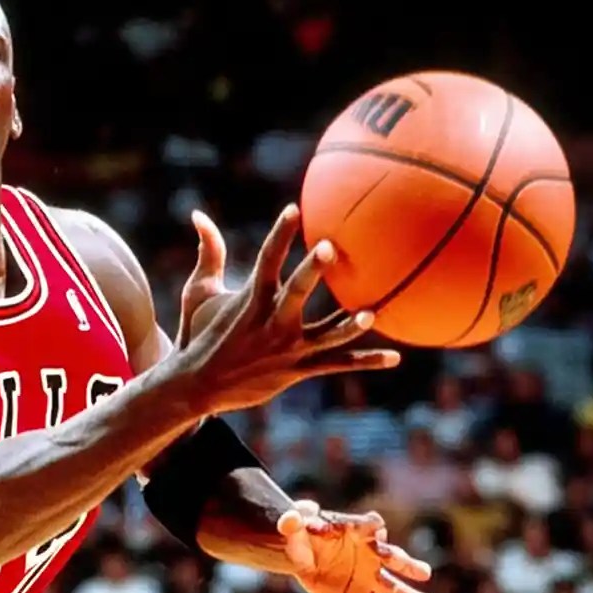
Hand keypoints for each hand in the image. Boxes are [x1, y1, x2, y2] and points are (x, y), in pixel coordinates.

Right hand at [176, 204, 399, 413]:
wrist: (198, 383)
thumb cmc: (200, 332)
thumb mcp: (199, 292)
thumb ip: (209, 251)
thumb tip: (197, 214)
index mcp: (251, 299)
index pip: (266, 259)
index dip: (279, 233)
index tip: (294, 209)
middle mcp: (271, 322)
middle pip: (295, 292)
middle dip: (311, 271)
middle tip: (329, 248)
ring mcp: (287, 349)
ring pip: (323, 335)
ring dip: (347, 326)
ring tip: (371, 314)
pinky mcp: (297, 370)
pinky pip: (336, 364)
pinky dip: (365, 361)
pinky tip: (394, 358)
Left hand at [279, 501, 434, 592]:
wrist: (300, 556)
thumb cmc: (300, 534)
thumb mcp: (292, 525)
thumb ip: (292, 520)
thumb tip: (290, 519)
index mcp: (356, 531)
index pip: (373, 525)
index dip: (373, 526)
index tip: (376, 527)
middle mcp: (369, 554)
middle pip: (394, 557)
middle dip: (408, 564)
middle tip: (424, 572)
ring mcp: (366, 577)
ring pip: (391, 587)